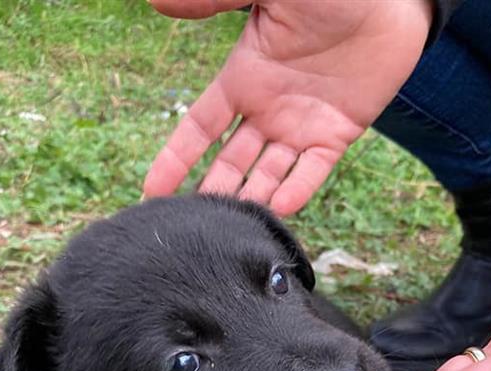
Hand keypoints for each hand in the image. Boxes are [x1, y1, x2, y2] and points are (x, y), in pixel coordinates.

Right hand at [144, 0, 431, 214]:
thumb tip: (158, 2)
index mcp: (243, 77)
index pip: (200, 128)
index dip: (176, 159)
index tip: (153, 191)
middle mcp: (267, 109)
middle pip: (230, 162)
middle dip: (212, 192)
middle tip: (194, 226)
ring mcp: (301, 125)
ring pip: (267, 173)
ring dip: (250, 199)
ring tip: (233, 228)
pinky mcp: (337, 134)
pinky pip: (313, 170)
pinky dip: (298, 189)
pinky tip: (280, 208)